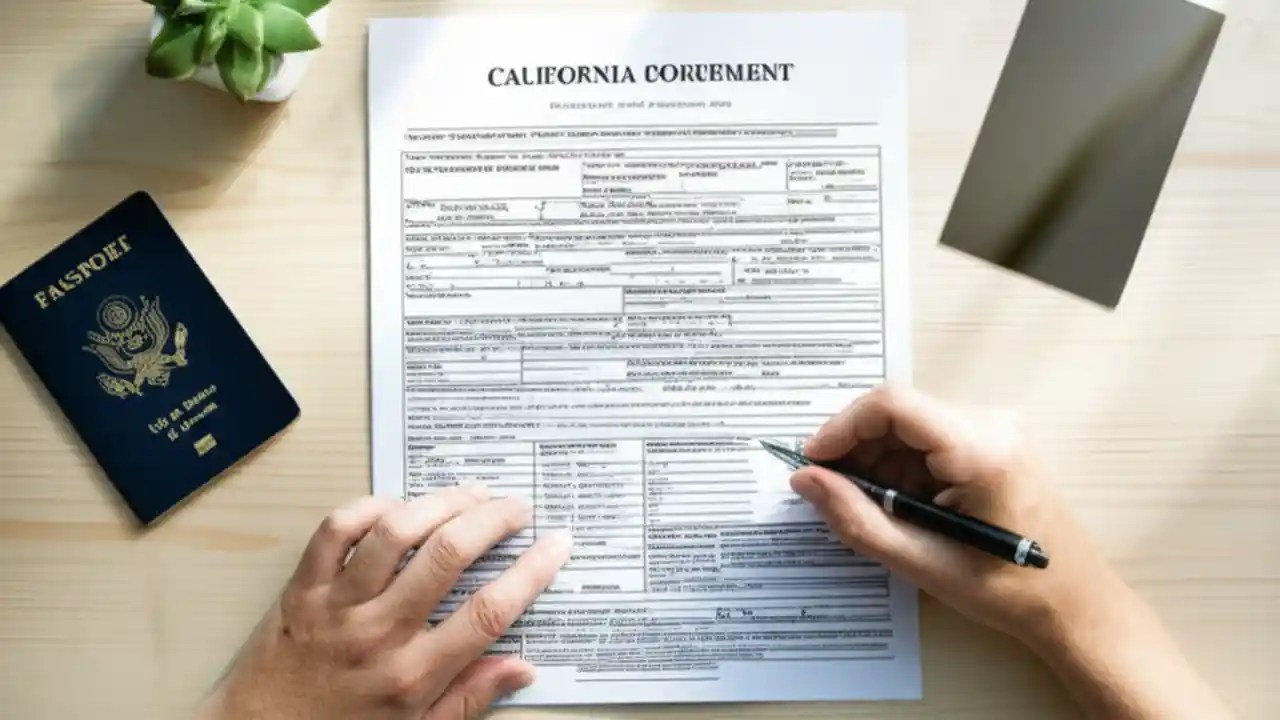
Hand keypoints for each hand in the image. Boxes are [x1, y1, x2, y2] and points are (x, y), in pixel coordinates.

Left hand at [197, 486, 571, 719]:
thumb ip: (470, 698)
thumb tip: (523, 667)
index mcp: (413, 674)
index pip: (488, 613)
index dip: (531, 572)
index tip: (557, 544)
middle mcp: (378, 633)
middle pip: (448, 556)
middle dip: (493, 520)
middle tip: (516, 508)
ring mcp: (337, 604)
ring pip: (396, 532)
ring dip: (441, 502)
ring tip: (470, 494)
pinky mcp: (302, 586)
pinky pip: (336, 529)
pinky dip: (371, 506)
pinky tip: (400, 506)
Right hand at [792, 385, 1230, 718]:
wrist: (1075, 603)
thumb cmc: (1009, 591)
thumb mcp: (922, 561)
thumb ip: (856, 518)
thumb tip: (806, 481)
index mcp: (981, 450)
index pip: (892, 405)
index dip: (841, 427)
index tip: (812, 463)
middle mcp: (992, 425)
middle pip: (897, 412)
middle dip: (855, 449)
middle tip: (831, 493)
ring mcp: (996, 429)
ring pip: (908, 425)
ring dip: (876, 460)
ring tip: (871, 509)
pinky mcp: (994, 441)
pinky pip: (928, 437)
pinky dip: (900, 466)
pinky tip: (899, 505)